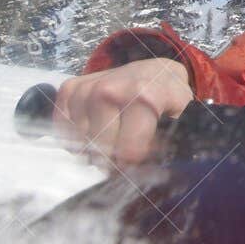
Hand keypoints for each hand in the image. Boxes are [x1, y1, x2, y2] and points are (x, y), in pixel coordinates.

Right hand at [54, 56, 192, 165]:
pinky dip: (77, 136)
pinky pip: (63, 129)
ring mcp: (87, 88)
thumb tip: (154, 173)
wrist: (154, 70)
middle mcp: (110, 90)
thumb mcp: (181, 117)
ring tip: (113, 138)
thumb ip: (173, 141)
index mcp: (143, 97)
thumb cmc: (169, 98)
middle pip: (100, 151)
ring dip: (93, 149)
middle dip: (111, 161)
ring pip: (80, 142)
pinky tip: (95, 128)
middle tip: (124, 154)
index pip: (127, 151)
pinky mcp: (70, 87)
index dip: (132, 165)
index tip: (137, 162)